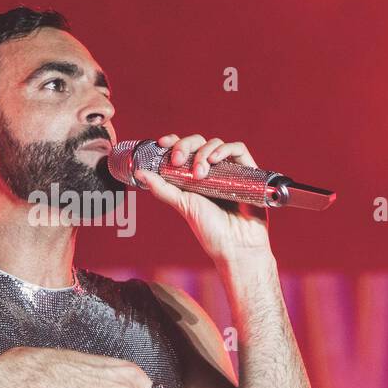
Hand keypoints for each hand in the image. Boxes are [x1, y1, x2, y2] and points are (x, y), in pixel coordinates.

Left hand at [134, 133, 270, 262]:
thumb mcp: (183, 205)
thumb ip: (162, 188)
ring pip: (215, 143)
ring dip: (203, 153)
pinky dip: (225, 149)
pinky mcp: (248, 171)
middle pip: (198, 142)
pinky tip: (215, 160)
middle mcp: (212, 170)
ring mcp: (229, 170)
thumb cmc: (211, 230)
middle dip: (186, 146)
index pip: (184, 149)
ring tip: (200, 173)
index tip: (162, 143)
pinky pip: (238, 149)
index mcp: (195, 176)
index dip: (174, 141)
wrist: (236, 245)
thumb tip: (140, 172)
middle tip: (179, 161)